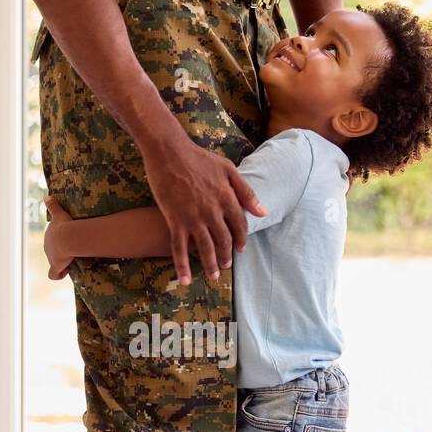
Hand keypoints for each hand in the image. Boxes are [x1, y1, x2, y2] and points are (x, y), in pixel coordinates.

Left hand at [43, 195, 73, 279]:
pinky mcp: (55, 266)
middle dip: (62, 253)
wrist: (67, 237)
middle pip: (53, 252)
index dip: (60, 242)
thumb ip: (53, 206)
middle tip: (73, 251)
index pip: (52, 241)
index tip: (68, 242)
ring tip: (72, 260)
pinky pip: (54, 274)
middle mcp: (47, 247)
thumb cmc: (65, 225)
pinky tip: (66, 271)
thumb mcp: (58, 214)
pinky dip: (59, 274)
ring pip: (55, 263)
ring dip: (63, 263)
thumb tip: (47, 196)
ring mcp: (51, 257)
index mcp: (48, 236)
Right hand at [140, 135, 266, 284]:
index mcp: (226, 198)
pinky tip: (185, 279)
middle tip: (227, 265)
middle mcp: (212, 212)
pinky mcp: (175, 220)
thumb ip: (246, 191)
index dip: (241, 238)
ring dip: (211, 265)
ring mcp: (193, 218)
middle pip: (224, 240)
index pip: (239, 225)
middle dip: (227, 256)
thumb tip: (263, 211)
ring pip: (205, 248)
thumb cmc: (198, 158)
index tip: (241, 249)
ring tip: (214, 276)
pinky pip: (179, 248)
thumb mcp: (228, 169)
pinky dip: (182, 266)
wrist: (169, 152)